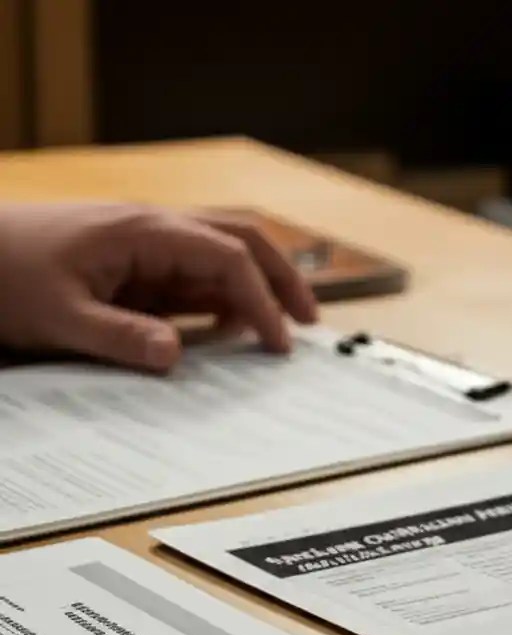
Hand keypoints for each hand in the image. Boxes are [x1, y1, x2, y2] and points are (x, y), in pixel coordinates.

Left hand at [0, 202, 317, 371]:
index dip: (261, 299)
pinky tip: (228, 327)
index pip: (227, 257)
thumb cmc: (4, 276)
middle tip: (308, 321)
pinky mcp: (135, 261)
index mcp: (144, 230)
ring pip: (223, 251)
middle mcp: (154, 227)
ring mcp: (147, 242)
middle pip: (242, 239)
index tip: (278, 341)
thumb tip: (176, 356)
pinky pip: (193, 272)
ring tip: (281, 325)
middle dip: (282, 277)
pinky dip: (222, 295)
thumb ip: (119, 337)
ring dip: (258, 283)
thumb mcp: (57, 316)